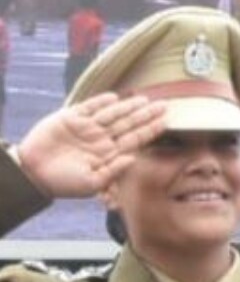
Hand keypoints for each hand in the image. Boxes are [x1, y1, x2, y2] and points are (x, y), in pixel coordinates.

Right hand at [16, 93, 166, 197]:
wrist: (32, 174)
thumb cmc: (62, 183)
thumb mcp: (91, 184)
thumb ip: (113, 171)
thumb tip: (133, 158)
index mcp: (108, 153)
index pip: (135, 138)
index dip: (151, 129)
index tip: (167, 121)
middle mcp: (101, 138)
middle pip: (128, 123)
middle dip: (146, 114)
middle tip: (165, 104)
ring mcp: (87, 127)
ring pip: (113, 113)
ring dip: (128, 106)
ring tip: (145, 99)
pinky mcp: (71, 118)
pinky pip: (89, 107)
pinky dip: (101, 102)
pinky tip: (115, 97)